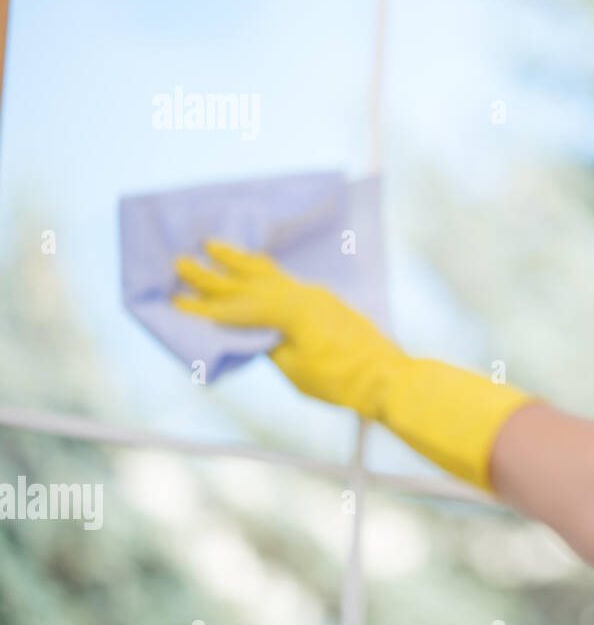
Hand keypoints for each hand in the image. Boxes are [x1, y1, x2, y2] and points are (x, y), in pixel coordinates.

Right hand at [172, 239, 404, 416]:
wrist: (386, 376)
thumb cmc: (339, 380)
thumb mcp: (294, 368)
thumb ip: (270, 346)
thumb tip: (255, 333)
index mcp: (288, 311)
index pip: (234, 308)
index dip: (202, 305)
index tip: (174, 299)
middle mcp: (300, 295)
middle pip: (247, 282)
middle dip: (211, 274)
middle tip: (180, 261)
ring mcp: (315, 295)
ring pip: (268, 274)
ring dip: (239, 261)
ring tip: (213, 244)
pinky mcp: (324, 302)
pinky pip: (285, 281)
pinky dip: (263, 272)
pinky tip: (255, 268)